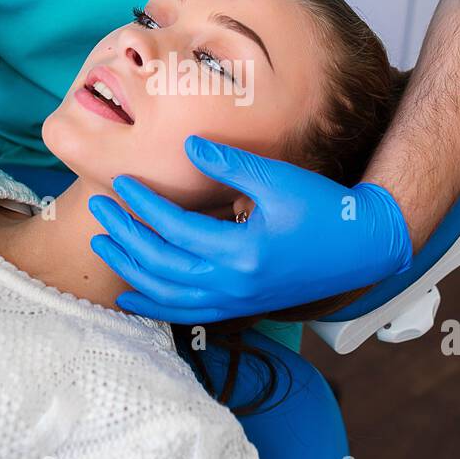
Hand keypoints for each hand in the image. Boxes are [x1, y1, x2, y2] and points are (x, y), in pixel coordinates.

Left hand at [87, 136, 415, 322]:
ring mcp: (237, 301)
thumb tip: (187, 145)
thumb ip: (229, 164)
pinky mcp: (240, 306)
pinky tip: (132, 295)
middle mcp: (234, 285)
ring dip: (131, 271)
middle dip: (125, 237)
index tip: (121, 183)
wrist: (360, 247)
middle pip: (161, 266)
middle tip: (99, 210)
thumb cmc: (323, 209)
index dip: (143, 205)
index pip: (175, 229)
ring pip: (168, 295)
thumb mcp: (277, 179)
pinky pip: (188, 313)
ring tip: (104, 246)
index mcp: (242, 252)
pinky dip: (156, 305)